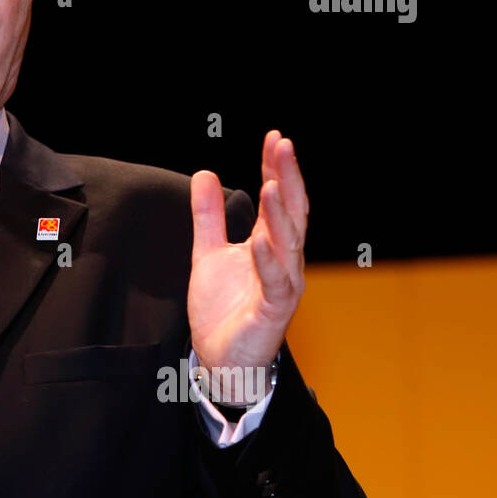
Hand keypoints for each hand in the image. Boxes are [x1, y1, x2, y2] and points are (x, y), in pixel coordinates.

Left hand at [187, 130, 307, 381]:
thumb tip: (205, 173)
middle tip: (282, 146)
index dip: (277, 168)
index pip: (278, 199)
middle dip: (288, 178)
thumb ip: (208, 216)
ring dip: (281, 214)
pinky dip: (267, 261)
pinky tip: (258, 240)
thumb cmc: (224, 309)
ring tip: (271, 183)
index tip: (274, 138)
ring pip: (288, 244)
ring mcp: (282, 285)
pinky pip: (275, 283)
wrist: (220, 360)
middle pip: (291, 213)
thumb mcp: (208, 253)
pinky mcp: (273, 311)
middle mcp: (283, 261)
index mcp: (271, 245)